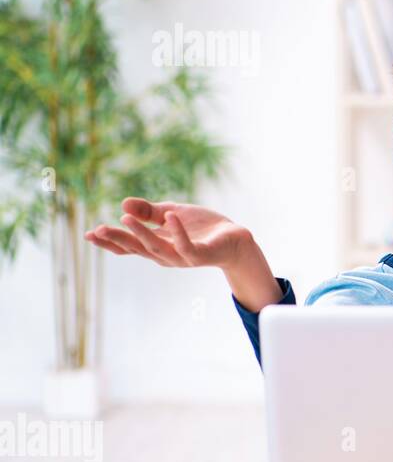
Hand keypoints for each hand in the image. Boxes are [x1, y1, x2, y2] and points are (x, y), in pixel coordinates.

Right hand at [84, 197, 251, 268]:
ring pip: (156, 248)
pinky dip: (178, 232)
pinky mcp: (200, 255)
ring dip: (141, 234)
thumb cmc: (202, 228)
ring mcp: (182, 257)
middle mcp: (165, 255)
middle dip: (116, 240)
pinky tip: (170, 217)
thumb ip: (149, 212)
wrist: (234, 239)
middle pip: (136, 248)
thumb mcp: (171, 214)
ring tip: (125, 218)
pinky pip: (187, 246)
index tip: (88, 234)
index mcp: (156, 245)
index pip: (128, 246)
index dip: (109, 242)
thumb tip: (123, 204)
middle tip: (96, 230)